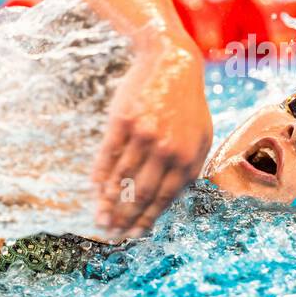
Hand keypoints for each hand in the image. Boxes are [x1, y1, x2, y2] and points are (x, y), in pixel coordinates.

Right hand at [91, 32, 211, 238]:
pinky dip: (100, 177)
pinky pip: (108, 157)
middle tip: (111, 233)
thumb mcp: (201, 135)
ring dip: (108, 203)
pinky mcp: (123, 121)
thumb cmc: (187, 104)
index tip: (133, 234)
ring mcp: (144, 135)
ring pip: (121, 179)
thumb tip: (173, 199)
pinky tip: (94, 190)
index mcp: (188, 157)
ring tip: (100, 219)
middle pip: (141, 193)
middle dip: (125, 218)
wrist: (172, 62)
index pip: (164, 199)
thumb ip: (190, 166)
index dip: (146, 219)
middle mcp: (167, 150)